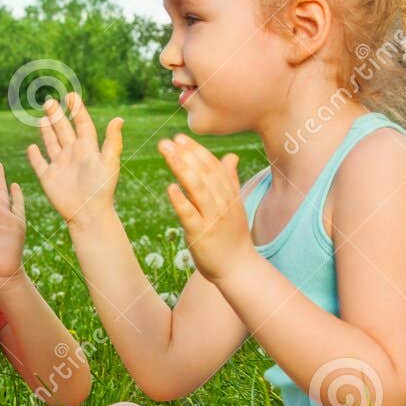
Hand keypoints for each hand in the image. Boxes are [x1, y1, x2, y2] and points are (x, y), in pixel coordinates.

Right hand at [26, 93, 123, 228]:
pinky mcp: (49, 178)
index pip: (82, 124)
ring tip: (43, 117)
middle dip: (57, 115)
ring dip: (47, 130)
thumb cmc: (102, 189)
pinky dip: (35, 155)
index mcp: (88, 148)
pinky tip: (32, 147)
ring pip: (51, 143)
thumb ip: (112, 141)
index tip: (71, 96)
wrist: (89, 213)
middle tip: (50, 101)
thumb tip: (119, 119)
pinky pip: (40, 164)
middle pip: (64, 130)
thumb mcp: (109, 162)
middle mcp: (73, 154)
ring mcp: (60, 165)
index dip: (77, 110)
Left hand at [158, 134, 254, 282]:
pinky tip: (170, 187)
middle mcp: (222, 203)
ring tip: (166, 154)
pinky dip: (180, 200)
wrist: (238, 268)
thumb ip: (230, 180)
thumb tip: (230, 156)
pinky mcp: (201, 235)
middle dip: (186, 155)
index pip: (212, 167)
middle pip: (204, 174)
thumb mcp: (234, 206)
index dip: (196, 151)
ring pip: (198, 189)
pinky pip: (190, 215)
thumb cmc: (232, 236)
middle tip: (167, 141)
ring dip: (182, 169)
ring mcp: (212, 219)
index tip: (180, 137)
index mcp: (229, 195)